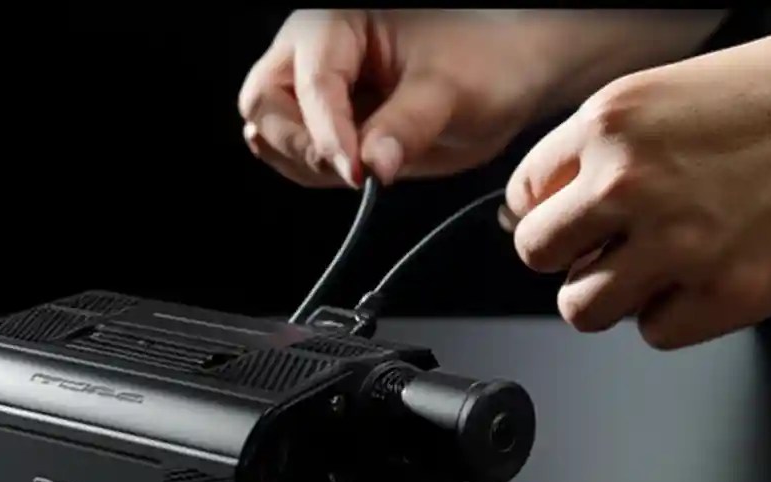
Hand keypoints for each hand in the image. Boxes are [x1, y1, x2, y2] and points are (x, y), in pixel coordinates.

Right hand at [237, 10, 724, 188]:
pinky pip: (291, 152)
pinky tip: (356, 169)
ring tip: (364, 166)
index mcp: (338, 20)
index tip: (356, 173)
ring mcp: (309, 83)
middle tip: (353, 169)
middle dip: (301, 142)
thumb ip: (409, 126)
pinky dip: (313, 169)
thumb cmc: (486, 64)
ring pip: (268, 130)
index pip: (312, 81)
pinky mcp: (318, 117)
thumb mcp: (453, 93)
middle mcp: (312, 48)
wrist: (507, 76)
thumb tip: (374, 165)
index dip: (328, 133)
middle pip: (264, 102)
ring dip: (305, 160)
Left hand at [504, 29, 770, 349]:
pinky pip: (654, 333)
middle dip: (566, 254)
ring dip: (609, 293)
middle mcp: (631, 182)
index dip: (547, 209)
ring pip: (582, 308)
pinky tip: (700, 277)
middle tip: (603, 246)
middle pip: (537, 254)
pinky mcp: (728, 293)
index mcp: (611, 124)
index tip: (569, 215)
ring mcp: (678, 242)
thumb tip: (536, 204)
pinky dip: (671, 315)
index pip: (521, 194)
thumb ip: (598, 149)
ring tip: (651, 266)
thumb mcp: (667, 96)